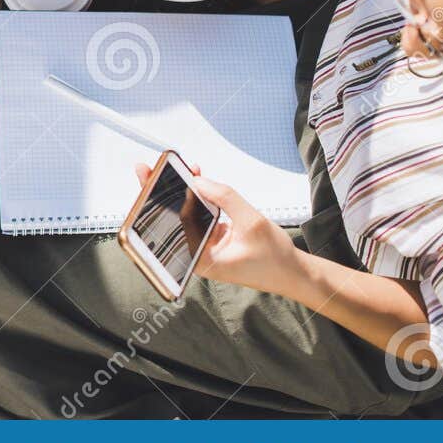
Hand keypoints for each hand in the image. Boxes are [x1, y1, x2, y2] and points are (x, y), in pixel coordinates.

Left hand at [133, 163, 300, 295]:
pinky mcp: (212, 240)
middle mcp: (198, 254)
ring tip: (178, 169)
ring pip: (187, 215)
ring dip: (185, 193)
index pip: (175, 222)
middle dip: (166, 192)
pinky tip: (196, 181)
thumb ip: (225, 198)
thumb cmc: (276, 259)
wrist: (294, 274)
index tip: (148, 177)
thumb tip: (198, 181)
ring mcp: (204, 247)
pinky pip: (201, 216)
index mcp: (201, 259)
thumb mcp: (252, 222)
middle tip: (150, 170)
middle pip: (175, 219)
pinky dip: (200, 199)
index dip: (162, 197)